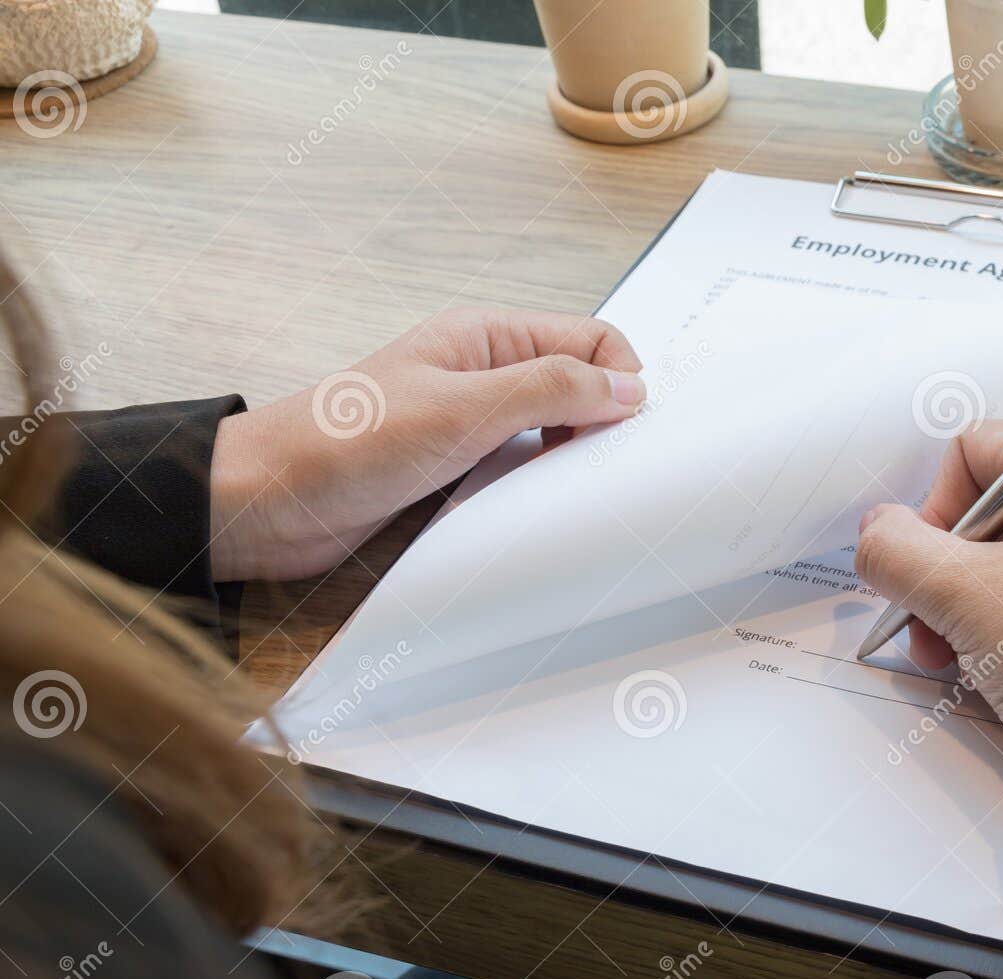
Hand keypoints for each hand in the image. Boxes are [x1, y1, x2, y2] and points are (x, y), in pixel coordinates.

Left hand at [209, 308, 645, 580]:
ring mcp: (469, 423)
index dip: (621, 380)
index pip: (592, 338)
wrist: (266, 502)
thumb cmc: (348, 442)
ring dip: (570, 461)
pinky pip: (519, 473)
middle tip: (606, 472)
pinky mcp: (455, 471)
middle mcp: (484, 374)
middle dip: (603, 423)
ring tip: (572, 496)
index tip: (625, 433)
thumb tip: (631, 387)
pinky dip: (538, 490)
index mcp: (487, 337)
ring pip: (553, 434)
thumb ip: (553, 390)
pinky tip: (535, 513)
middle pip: (579, 386)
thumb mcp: (465, 409)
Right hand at [853, 422, 1002, 741]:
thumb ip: (895, 549)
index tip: (925, 563)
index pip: (982, 449)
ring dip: (973, 604)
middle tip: (928, 621)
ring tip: (957, 658)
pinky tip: (999, 671)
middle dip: (948, 570)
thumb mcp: (958, 593)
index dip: (936, 505)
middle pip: (1000, 510)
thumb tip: (878, 533)